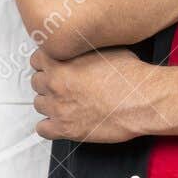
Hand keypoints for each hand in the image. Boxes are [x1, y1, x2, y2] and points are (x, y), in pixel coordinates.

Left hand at [30, 43, 153, 142]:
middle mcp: (55, 84)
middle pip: (36, 83)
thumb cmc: (128, 76)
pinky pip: (42, 129)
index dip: (46, 63)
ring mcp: (58, 108)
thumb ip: (81, 49)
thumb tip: (78, 48)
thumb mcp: (102, 48)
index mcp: (60, 62)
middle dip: (48, 83)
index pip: (36, 60)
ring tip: (66, 103)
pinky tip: (60, 121)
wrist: (141, 100)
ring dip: (49, 103)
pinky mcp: (65, 129)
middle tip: (63, 85)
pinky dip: (49, 126)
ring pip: (38, 104)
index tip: (53, 67)